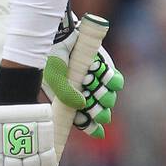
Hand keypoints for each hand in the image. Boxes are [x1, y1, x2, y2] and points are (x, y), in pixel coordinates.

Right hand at [41, 14, 123, 138]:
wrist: (59, 34)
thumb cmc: (51, 57)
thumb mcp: (54, 77)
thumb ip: (66, 93)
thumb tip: (83, 104)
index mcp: (68, 100)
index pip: (82, 119)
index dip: (91, 127)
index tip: (99, 132)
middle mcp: (82, 92)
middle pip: (98, 110)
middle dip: (99, 111)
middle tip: (97, 108)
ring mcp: (94, 80)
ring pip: (108, 96)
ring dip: (105, 95)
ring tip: (96, 87)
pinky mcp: (103, 67)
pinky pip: (114, 80)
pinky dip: (112, 80)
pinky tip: (105, 77)